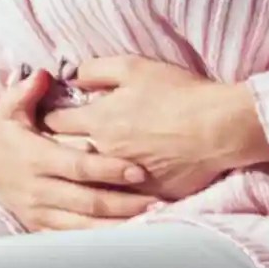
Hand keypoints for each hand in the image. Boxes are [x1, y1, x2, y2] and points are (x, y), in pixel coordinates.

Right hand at [0, 67, 163, 231]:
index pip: (77, 166)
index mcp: (35, 158)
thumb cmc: (6, 131)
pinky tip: (127, 233)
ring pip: (83, 225)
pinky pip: (73, 237)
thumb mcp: (8, 108)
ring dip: (118, 225)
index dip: (108, 170)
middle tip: (157, 201)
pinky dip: (100, 238)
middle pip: (87, 201)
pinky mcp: (39, 226)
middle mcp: (38, 189)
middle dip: (124, 203)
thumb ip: (25, 91)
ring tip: (150, 219)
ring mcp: (38, 211)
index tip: (139, 170)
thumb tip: (41, 76)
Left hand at [40, 56, 268, 200]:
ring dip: (81, 177)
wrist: (220, 128)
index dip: (49, 118)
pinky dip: (111, 195)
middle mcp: (104, 152)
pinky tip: (110, 191)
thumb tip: (74, 76)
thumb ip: (98, 69)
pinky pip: (118, 200)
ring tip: (78, 171)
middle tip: (55, 146)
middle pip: (64, 155)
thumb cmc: (179, 94)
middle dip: (56, 149)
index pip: (54, 122)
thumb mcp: (135, 67)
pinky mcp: (145, 196)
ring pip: (87, 182)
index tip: (51, 118)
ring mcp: (123, 178)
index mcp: (99, 120)